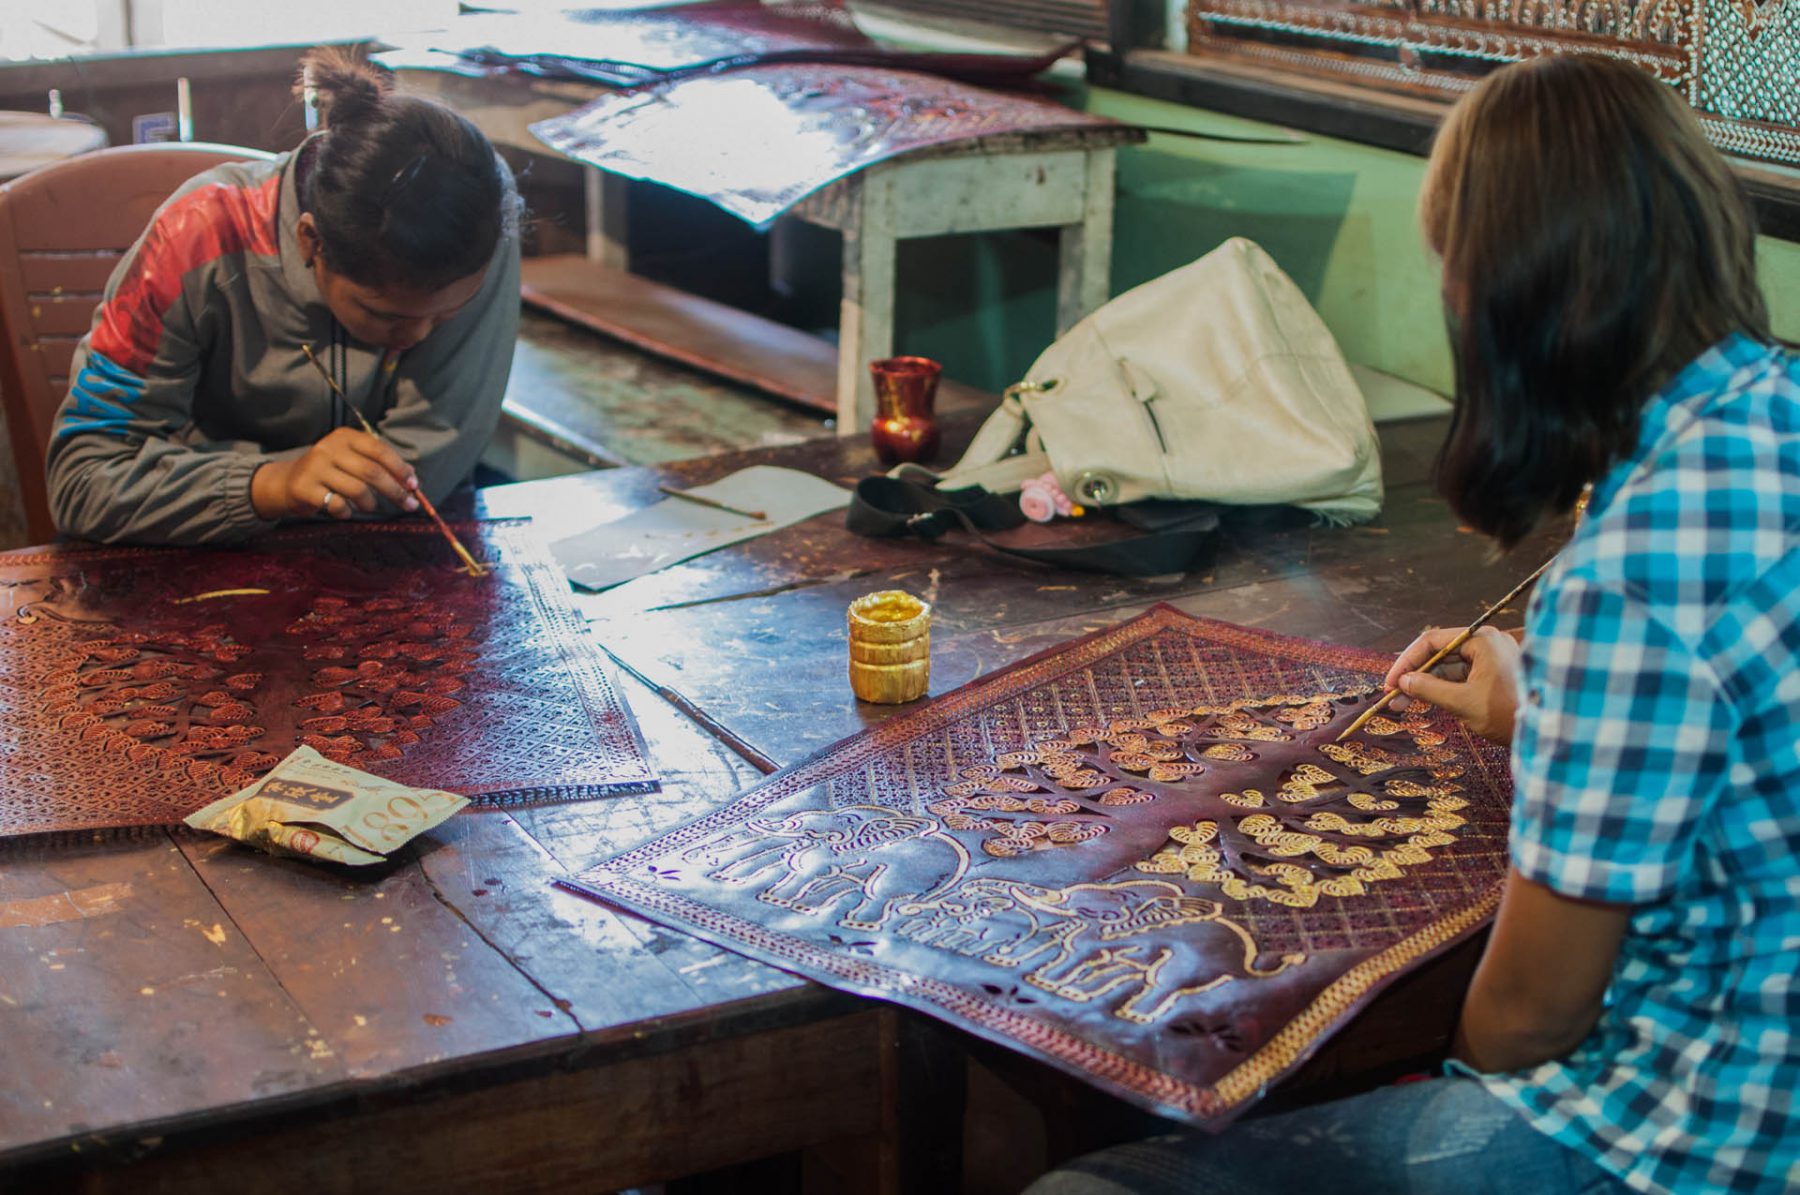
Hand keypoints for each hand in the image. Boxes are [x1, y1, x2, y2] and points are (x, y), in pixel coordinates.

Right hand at [251, 428, 419, 520]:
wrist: (289, 481)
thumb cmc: (331, 472)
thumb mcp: (353, 460)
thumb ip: (380, 464)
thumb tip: (412, 477)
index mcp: (344, 437)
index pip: (379, 450)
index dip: (400, 468)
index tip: (414, 485)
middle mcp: (328, 448)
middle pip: (372, 472)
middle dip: (395, 491)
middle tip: (409, 504)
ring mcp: (314, 468)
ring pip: (357, 490)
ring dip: (370, 503)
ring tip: (369, 506)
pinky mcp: (304, 488)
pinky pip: (337, 504)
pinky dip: (347, 512)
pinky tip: (344, 510)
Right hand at [1382, 625, 1522, 745]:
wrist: (1549, 732)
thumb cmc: (1507, 713)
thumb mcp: (1462, 702)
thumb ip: (1428, 688)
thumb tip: (1402, 681)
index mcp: (1482, 640)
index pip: (1432, 641)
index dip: (1406, 662)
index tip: (1390, 683)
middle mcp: (1487, 643)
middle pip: (1440, 654)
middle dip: (1414, 675)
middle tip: (1393, 697)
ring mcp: (1493, 658)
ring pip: (1449, 667)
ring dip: (1426, 684)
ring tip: (1403, 704)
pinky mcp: (1496, 674)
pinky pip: (1462, 677)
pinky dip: (1443, 688)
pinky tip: (1426, 701)